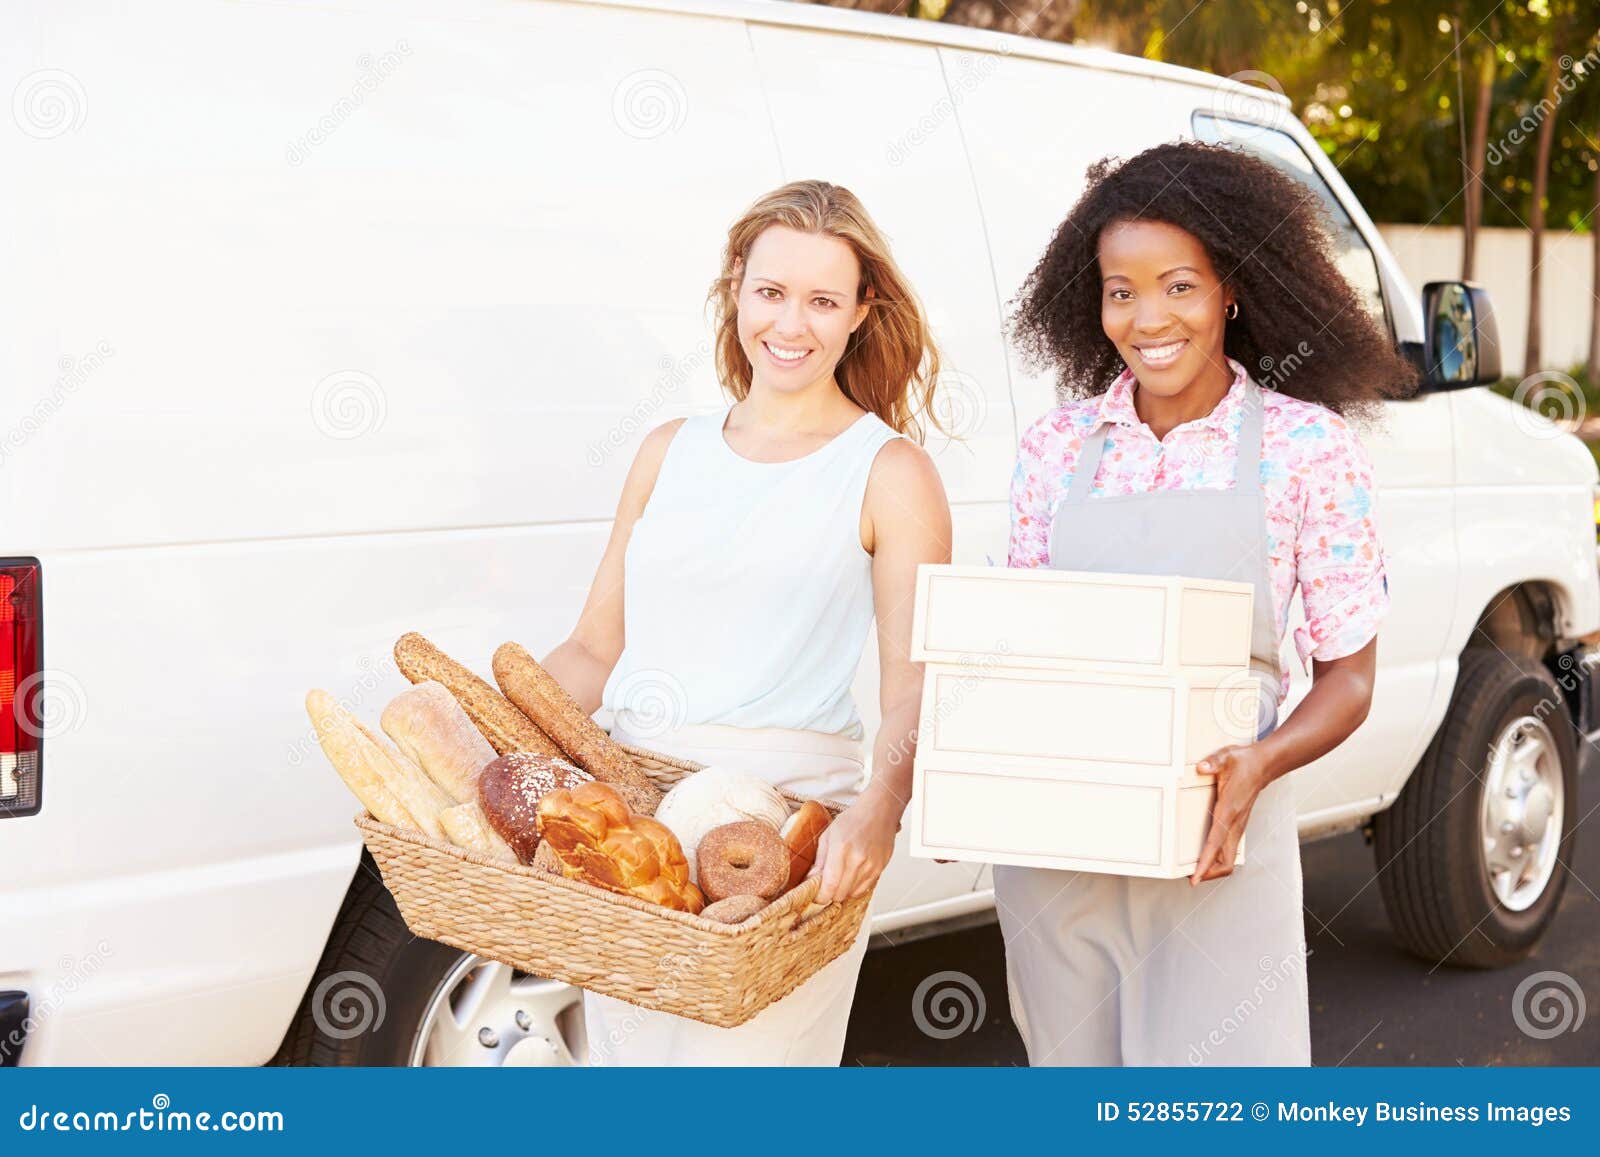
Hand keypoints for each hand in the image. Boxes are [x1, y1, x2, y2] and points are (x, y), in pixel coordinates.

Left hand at [807, 786, 900, 903]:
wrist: (879, 812)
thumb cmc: (853, 820)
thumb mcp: (828, 835)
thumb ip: (819, 860)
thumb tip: (811, 879)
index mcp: (841, 849)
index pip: (830, 885)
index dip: (821, 896)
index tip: (817, 896)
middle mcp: (858, 859)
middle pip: (840, 894)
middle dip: (830, 894)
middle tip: (826, 886)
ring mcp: (871, 866)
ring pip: (852, 894)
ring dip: (843, 891)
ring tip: (840, 879)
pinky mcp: (880, 869)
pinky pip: (865, 889)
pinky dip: (855, 888)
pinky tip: (852, 877)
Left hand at [1190, 743, 1273, 884]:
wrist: (1265, 764)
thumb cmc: (1245, 762)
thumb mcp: (1226, 757)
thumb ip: (1213, 763)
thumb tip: (1201, 768)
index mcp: (1229, 811)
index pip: (1216, 844)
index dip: (1205, 864)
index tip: (1195, 878)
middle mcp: (1235, 823)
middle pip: (1226, 861)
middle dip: (1210, 873)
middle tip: (1190, 878)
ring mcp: (1238, 826)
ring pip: (1229, 858)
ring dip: (1214, 868)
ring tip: (1196, 872)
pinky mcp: (1238, 825)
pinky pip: (1228, 849)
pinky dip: (1218, 858)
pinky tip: (1206, 857)